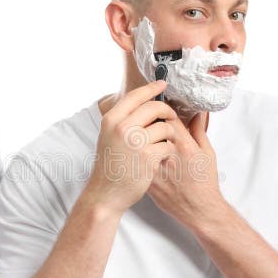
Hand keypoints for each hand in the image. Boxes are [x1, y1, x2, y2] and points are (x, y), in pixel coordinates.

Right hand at [84, 80, 176, 215]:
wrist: (106, 193)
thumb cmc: (110, 166)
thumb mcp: (109, 136)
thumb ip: (123, 120)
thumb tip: (144, 103)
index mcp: (111, 120)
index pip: (136, 96)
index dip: (151, 88)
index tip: (162, 84)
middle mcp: (122, 128)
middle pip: (155, 107)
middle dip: (168, 111)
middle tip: (171, 117)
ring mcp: (136, 142)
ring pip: (165, 127)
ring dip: (169, 135)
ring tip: (163, 144)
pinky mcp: (148, 157)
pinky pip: (168, 145)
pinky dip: (167, 151)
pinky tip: (160, 158)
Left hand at [147, 112, 225, 230]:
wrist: (199, 210)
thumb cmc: (205, 182)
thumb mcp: (208, 153)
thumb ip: (199, 131)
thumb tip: (196, 113)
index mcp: (184, 146)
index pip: (166, 118)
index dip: (161, 110)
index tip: (159, 109)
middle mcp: (167, 156)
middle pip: (150, 130)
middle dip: (147, 122)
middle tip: (145, 118)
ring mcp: (155, 169)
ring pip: (141, 145)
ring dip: (139, 138)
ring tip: (140, 135)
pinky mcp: (147, 180)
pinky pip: (138, 161)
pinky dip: (137, 154)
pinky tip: (138, 152)